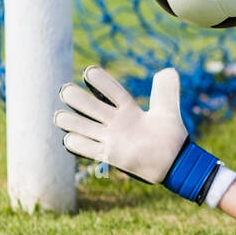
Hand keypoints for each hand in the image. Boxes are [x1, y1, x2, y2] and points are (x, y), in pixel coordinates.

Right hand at [54, 66, 225, 203]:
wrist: (174, 164)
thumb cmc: (171, 138)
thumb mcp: (168, 111)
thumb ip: (166, 91)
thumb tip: (168, 70)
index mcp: (129, 109)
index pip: (111, 90)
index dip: (100, 81)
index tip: (90, 72)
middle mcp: (116, 122)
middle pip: (89, 105)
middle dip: (76, 98)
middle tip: (67, 91)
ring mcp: (110, 138)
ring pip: (81, 125)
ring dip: (69, 121)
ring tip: (61, 117)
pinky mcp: (108, 155)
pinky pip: (84, 148)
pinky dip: (75, 142)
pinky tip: (71, 138)